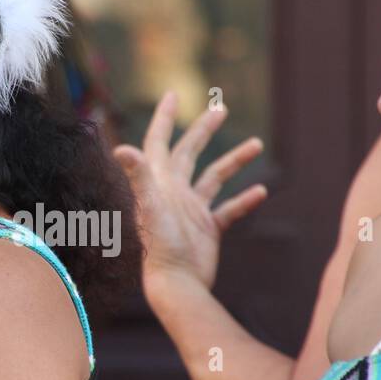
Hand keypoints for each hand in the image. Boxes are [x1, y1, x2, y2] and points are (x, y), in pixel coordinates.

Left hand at [113, 91, 266, 299]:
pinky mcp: (207, 230)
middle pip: (189, 153)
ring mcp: (191, 211)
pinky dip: (244, 200)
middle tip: (221, 109)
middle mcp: (173, 193)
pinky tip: (260, 191)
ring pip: (215, 178)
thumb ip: (138, 176)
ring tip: (257, 144)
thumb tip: (120, 148)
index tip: (172, 95)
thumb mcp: (150, 206)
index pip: (159, 142)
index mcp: (158, 183)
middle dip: (204, 130)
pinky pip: (229, 209)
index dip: (164, 118)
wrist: (177, 285)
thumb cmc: (160, 247)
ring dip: (234, 161)